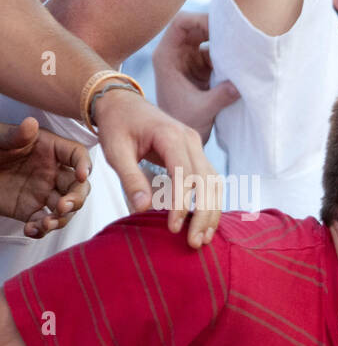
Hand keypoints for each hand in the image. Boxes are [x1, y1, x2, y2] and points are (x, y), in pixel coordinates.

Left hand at [0, 118, 91, 237]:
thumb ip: (16, 134)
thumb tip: (31, 124)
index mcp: (50, 150)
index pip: (77, 155)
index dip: (84, 165)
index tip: (82, 175)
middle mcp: (52, 172)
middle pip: (78, 187)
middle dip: (76, 199)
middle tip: (63, 206)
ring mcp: (44, 193)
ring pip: (65, 208)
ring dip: (61, 218)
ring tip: (46, 222)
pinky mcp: (30, 210)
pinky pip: (43, 222)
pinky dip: (41, 230)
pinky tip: (31, 229)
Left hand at [91, 88, 220, 248]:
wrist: (122, 103)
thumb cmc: (116, 126)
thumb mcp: (115, 151)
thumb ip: (130, 178)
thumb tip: (143, 209)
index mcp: (171, 135)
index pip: (185, 174)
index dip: (182, 203)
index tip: (173, 228)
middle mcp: (191, 140)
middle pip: (207, 182)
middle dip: (203, 214)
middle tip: (195, 242)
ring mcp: (198, 146)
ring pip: (214, 183)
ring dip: (212, 212)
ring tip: (204, 238)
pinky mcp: (197, 155)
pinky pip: (211, 181)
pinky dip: (211, 203)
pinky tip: (205, 223)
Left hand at [153, 12, 240, 144]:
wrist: (179, 139)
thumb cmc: (182, 124)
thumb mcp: (202, 110)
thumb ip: (220, 96)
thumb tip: (241, 84)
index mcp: (167, 57)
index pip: (180, 24)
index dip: (201, 20)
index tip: (223, 28)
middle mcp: (177, 54)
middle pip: (196, 27)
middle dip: (217, 30)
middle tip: (238, 38)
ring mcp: (189, 61)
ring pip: (208, 40)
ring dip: (225, 45)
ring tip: (242, 51)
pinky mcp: (201, 69)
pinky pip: (216, 55)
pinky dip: (228, 58)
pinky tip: (240, 64)